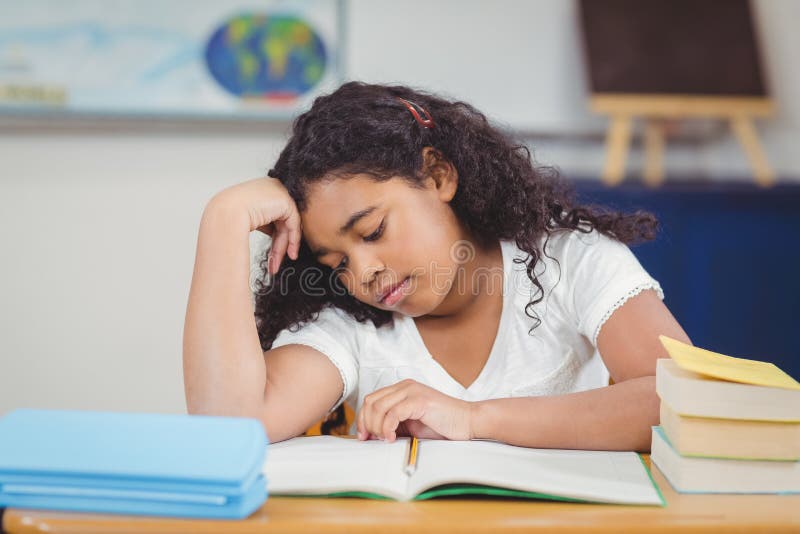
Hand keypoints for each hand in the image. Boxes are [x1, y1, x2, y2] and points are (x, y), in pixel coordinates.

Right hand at [205, 177, 301, 273]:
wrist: (226, 213)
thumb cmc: (227, 217)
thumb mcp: (249, 219)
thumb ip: (263, 223)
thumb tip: (273, 235)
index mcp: (261, 190)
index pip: (273, 216)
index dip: (274, 237)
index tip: (273, 255)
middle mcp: (271, 188)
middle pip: (281, 222)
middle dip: (278, 245)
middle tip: (274, 263)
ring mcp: (279, 192)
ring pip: (288, 224)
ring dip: (283, 246)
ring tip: (277, 263)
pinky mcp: (285, 200)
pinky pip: (294, 223)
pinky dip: (293, 239)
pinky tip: (290, 253)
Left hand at [356, 379, 473, 441]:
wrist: (468, 422)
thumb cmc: (442, 426)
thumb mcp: (410, 425)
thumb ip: (392, 424)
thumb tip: (370, 434)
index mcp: (402, 389)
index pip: (371, 400)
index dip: (363, 419)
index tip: (364, 437)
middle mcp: (405, 386)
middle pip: (371, 402)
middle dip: (367, 424)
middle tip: (373, 440)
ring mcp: (412, 391)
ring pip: (379, 407)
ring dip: (377, 427)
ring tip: (386, 439)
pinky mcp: (420, 400)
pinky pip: (393, 413)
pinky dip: (388, 428)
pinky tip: (393, 438)